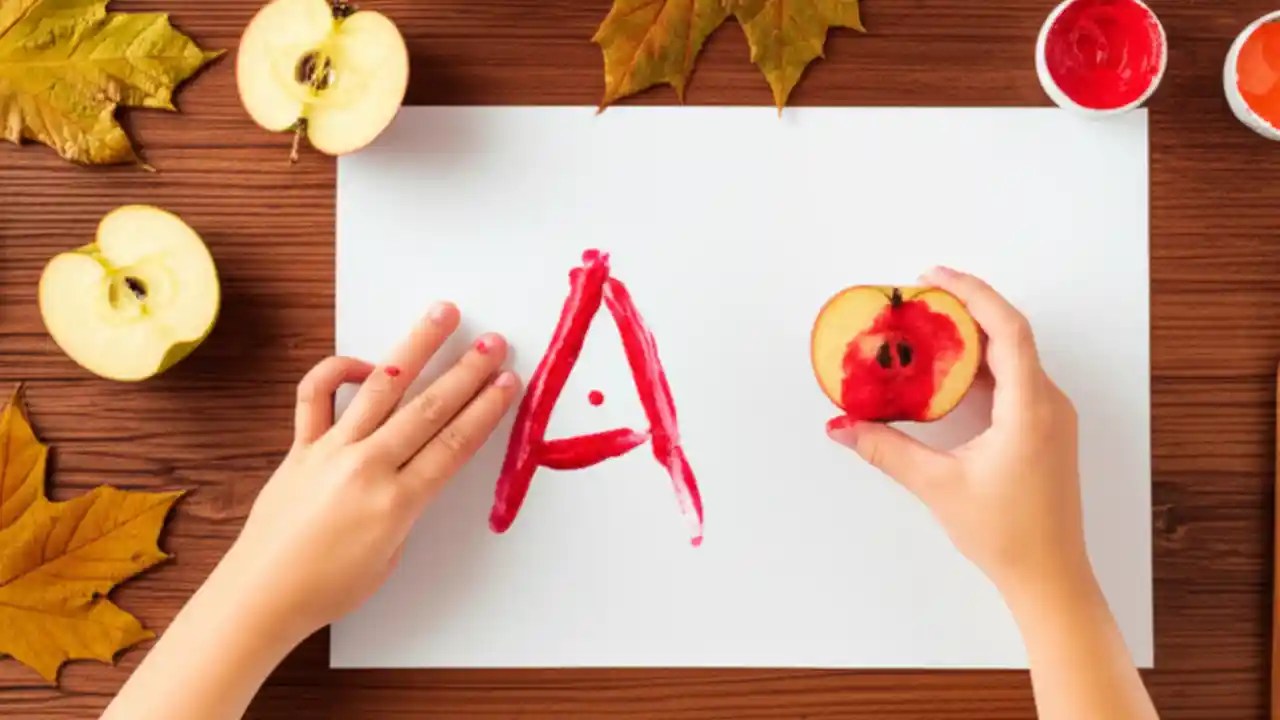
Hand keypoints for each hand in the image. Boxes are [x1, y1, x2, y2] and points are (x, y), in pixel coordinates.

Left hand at [216, 302, 519, 642]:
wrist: (262, 595)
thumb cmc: (329, 587)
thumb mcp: (390, 554)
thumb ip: (408, 504)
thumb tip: (418, 464)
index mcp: (397, 503)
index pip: (454, 443)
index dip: (485, 409)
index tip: (507, 383)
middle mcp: (367, 468)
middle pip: (428, 409)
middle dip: (466, 372)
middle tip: (493, 343)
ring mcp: (331, 451)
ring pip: (382, 386)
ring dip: (417, 348)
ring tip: (442, 316)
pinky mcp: (300, 446)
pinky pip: (316, 395)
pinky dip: (338, 369)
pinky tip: (365, 361)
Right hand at [826, 267, 1085, 593]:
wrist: (1050, 576)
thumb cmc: (1005, 534)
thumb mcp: (938, 487)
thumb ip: (888, 450)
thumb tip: (843, 427)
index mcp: (1030, 409)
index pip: (1007, 329)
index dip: (972, 294)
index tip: (934, 278)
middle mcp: (1049, 404)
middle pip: (1010, 335)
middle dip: (966, 309)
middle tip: (920, 298)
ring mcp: (1052, 417)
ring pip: (1014, 358)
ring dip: (974, 337)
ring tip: (929, 327)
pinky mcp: (1046, 431)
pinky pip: (1016, 380)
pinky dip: (983, 365)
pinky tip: (950, 372)